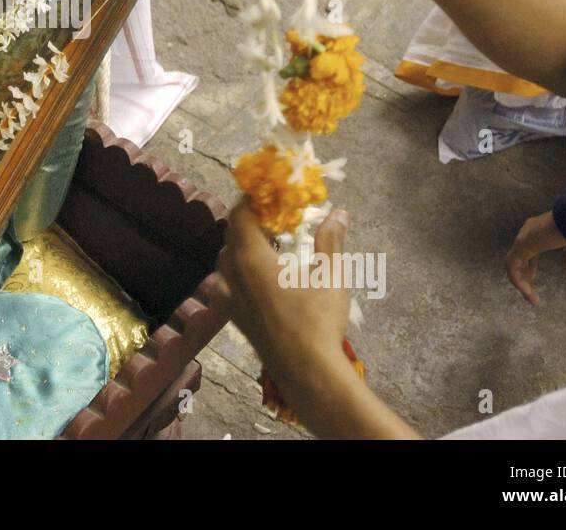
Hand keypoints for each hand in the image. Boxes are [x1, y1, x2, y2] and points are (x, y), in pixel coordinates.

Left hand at [217, 202, 419, 437]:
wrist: (306, 371)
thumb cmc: (319, 320)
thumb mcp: (331, 275)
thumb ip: (331, 239)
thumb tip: (339, 213)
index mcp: (250, 257)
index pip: (240, 214)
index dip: (252, 199)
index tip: (270, 194)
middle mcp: (231, 273)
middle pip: (231, 235)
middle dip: (250, 222)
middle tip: (276, 219)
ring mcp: (227, 297)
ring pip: (226, 260)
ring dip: (243, 247)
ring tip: (271, 247)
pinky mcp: (232, 316)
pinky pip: (226, 283)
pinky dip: (238, 272)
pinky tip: (260, 278)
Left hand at [505, 211, 565, 305]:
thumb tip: (565, 271)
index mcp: (538, 231)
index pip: (527, 252)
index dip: (529, 268)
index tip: (533, 282)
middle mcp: (527, 232)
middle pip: (518, 259)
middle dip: (523, 278)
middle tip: (530, 296)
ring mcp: (523, 237)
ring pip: (514, 264)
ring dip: (521, 283)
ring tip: (531, 299)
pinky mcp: (522, 244)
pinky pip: (513, 267)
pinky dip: (518, 280)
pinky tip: (528, 292)